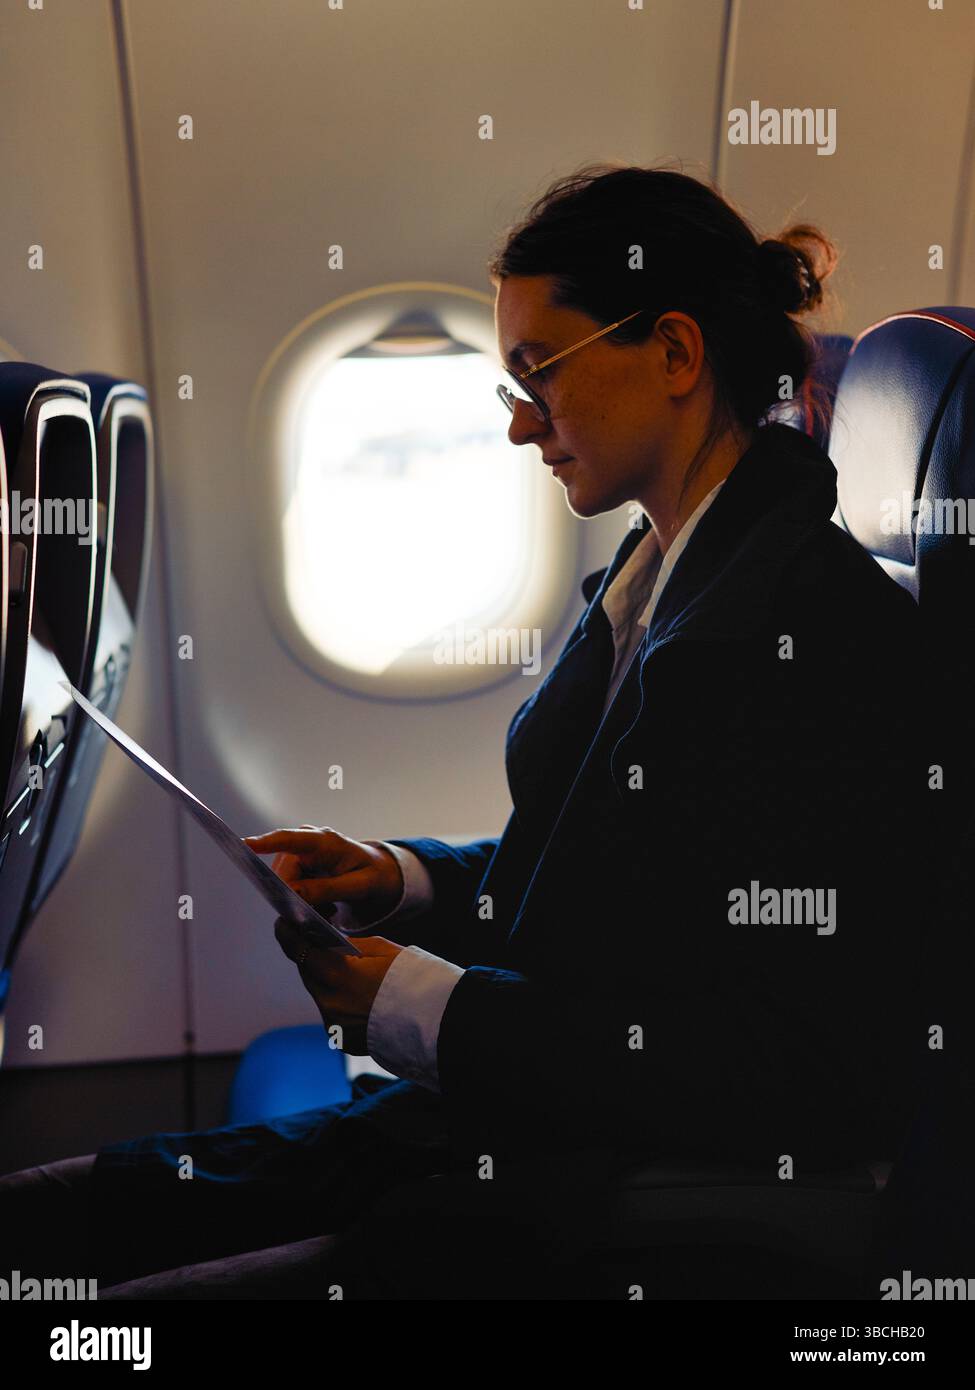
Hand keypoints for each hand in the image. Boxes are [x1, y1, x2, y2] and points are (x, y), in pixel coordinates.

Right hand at [243, 826, 403, 925]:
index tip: (245, 845)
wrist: (376, 873)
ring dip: (299, 900)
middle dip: (294, 896)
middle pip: (283, 872)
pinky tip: (321, 906)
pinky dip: (301, 900)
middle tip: (320, 915)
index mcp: (325, 841)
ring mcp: (300, 851)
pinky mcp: (296, 864)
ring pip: (283, 882)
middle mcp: (307, 840)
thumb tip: (293, 893)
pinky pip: (288, 886)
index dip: (266, 842)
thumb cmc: (371, 875)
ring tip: (328, 909)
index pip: (290, 839)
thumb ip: (326, 889)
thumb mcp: (358, 887)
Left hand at [274, 919, 402, 1053]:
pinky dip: (340, 1002)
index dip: (287, 932)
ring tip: (352, 972)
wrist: (434, 1020)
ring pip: (319, 993)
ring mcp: (333, 1024)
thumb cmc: (411, 977)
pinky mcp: (341, 1039)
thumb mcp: (379, 949)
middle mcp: (328, 1002)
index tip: (285, 922)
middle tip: (327, 942)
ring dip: (328, 980)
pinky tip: (362, 997)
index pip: (297, 948)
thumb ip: (346, 946)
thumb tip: (325, 942)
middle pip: (307, 971)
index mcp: (336, 973)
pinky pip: (332, 1013)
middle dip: (313, 955)